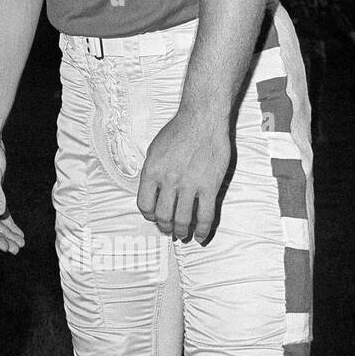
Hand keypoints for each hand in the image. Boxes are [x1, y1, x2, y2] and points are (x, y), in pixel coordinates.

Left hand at [136, 108, 230, 243]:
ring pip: (183, 220)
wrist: (202, 120)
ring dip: (182, 231)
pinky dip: (203, 230)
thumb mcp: (154, 150)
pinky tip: (201, 236)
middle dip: (165, 227)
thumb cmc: (178, 131)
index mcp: (152, 171)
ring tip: (184, 234)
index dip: (149, 216)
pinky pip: (206, 215)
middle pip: (163, 216)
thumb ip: (152, 172)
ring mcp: (190, 185)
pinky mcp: (210, 186)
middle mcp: (169, 180)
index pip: (144, 205)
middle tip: (169, 229)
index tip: (154, 217)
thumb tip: (152, 191)